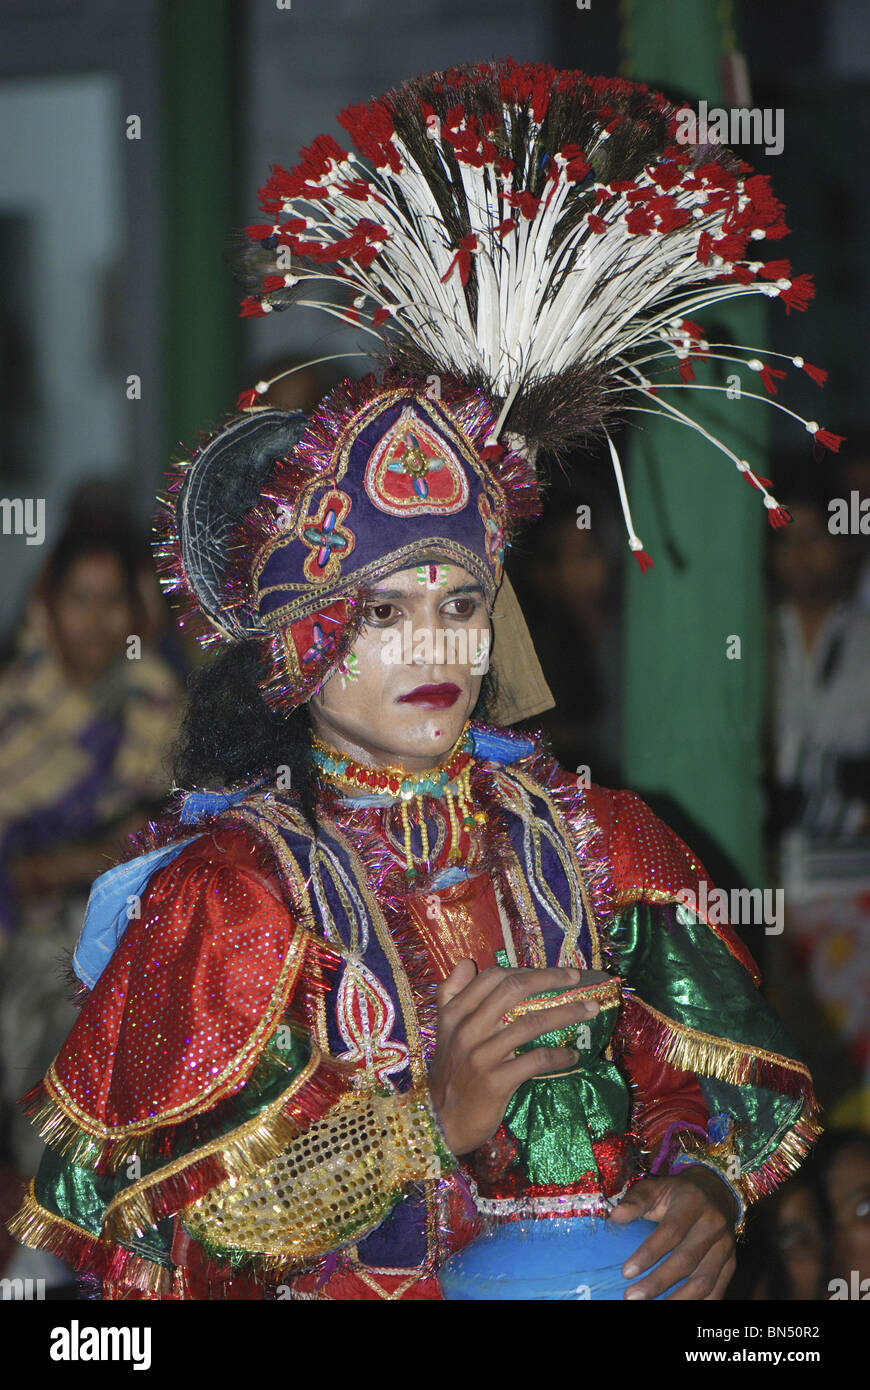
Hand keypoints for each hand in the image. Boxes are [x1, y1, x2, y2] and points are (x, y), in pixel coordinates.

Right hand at [428, 958, 601, 1156]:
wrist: (439, 1120)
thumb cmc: (449, 1072)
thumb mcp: (443, 1030)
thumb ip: (450, 993)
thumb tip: (467, 963)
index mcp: (455, 1012)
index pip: (493, 977)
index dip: (527, 970)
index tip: (555, 973)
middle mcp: (467, 1029)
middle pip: (514, 990)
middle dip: (550, 979)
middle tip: (577, 979)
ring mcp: (482, 1055)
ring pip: (531, 1023)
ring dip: (566, 1013)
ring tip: (589, 1010)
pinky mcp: (496, 1082)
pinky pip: (536, 1060)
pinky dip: (559, 1055)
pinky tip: (573, 1055)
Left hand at [609, 1166, 737, 1299]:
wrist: (716, 1192)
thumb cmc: (677, 1193)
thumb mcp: (656, 1188)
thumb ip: (636, 1201)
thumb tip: (615, 1216)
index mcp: (693, 1202)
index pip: (671, 1232)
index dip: (649, 1253)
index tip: (626, 1272)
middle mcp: (713, 1225)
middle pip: (687, 1260)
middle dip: (658, 1282)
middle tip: (632, 1297)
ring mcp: (725, 1247)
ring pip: (704, 1281)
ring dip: (678, 1299)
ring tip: (652, 1309)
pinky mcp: (731, 1264)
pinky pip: (717, 1290)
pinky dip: (699, 1304)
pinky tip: (679, 1309)